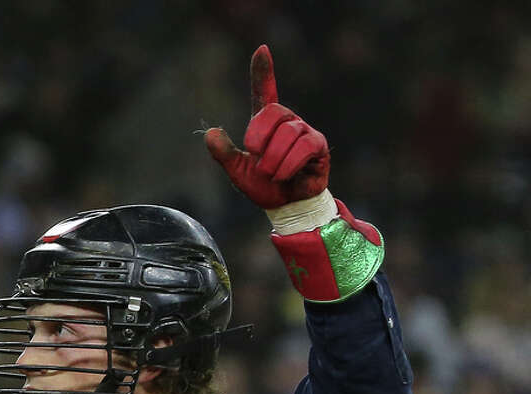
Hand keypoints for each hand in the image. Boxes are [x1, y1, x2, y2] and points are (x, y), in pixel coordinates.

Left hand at [205, 46, 329, 208]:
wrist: (286, 206)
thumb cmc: (263, 186)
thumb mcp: (237, 171)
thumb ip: (224, 153)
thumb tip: (211, 133)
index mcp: (266, 124)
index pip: (265, 92)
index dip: (263, 72)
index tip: (261, 49)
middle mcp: (287, 121)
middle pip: (274, 113)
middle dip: (259, 139)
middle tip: (257, 159)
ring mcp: (305, 131)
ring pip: (288, 133)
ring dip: (273, 159)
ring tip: (271, 173)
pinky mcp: (318, 145)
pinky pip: (303, 147)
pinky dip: (288, 165)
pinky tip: (284, 175)